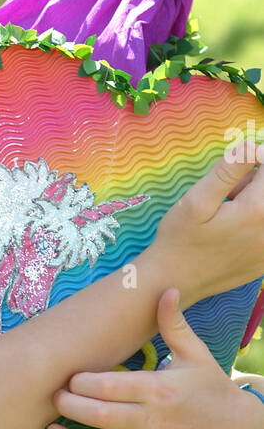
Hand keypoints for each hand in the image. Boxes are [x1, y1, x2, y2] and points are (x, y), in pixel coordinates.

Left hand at [46, 288, 263, 428]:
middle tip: (54, 399)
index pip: (109, 386)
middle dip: (68, 408)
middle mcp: (154, 420)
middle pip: (99, 416)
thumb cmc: (212, 388)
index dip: (81, 383)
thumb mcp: (196, 353)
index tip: (69, 378)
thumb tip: (166, 289)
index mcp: (159, 389)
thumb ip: (173, 324)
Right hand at [151, 139, 263, 306]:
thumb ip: (227, 170)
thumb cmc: (179, 240)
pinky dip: (254, 224)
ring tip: (228, 212)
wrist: (173, 282)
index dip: (253, 159)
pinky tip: (233, 232)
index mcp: (256, 210)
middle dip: (254, 182)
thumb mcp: (195, 200)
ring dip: (254, 203)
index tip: (233, 166)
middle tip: (228, 191)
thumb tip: (251, 146)